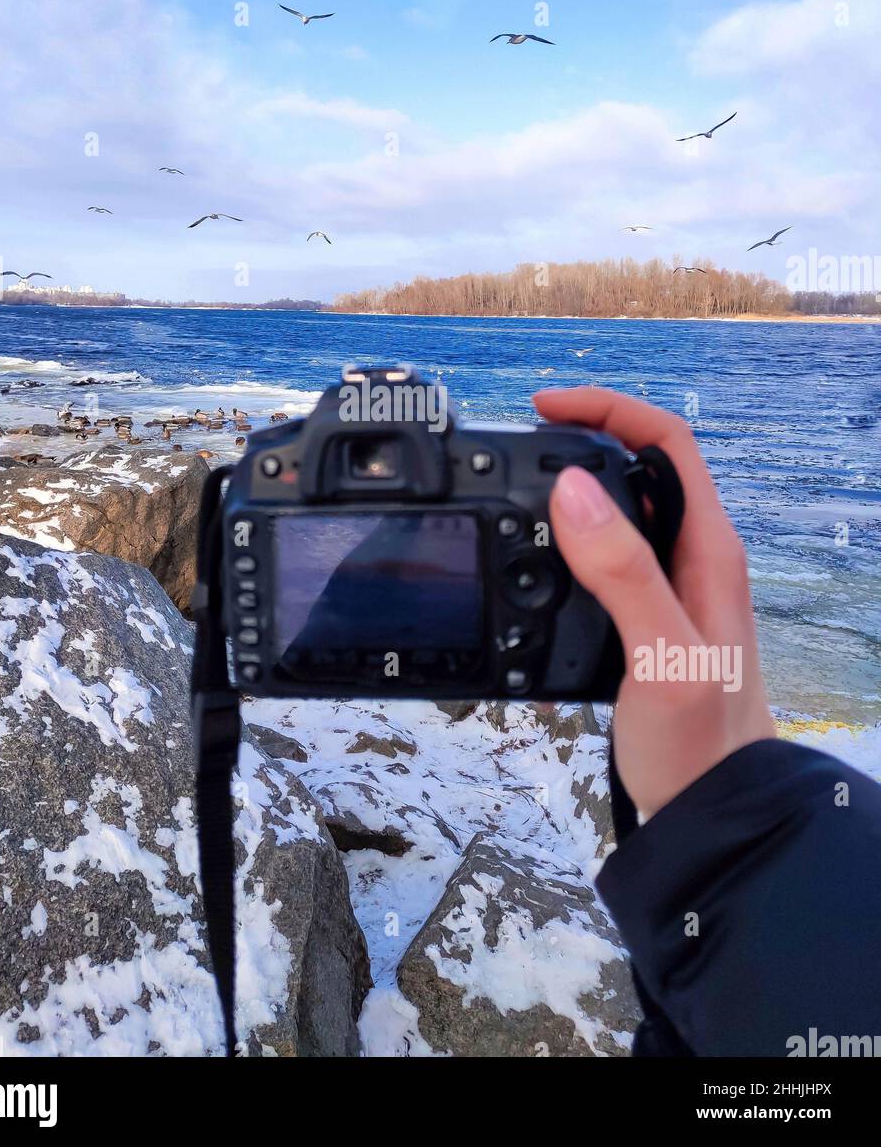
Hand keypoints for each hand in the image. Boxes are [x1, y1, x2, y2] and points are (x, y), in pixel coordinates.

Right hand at [534, 385, 774, 820]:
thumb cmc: (702, 742)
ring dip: (565, 493)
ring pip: (614, 513)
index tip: (543, 409)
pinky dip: (560, 546)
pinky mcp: (642, 620)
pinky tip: (528, 564)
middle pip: (636, 467)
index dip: (608, 410)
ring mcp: (668, 589)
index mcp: (707, 549)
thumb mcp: (663, 654)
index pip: (666, 443)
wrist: (711, 813)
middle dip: (578, 442)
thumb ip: (622, 572)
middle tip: (516, 449)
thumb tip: (570, 489)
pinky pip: (600, 560)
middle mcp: (691, 558)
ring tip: (512, 497)